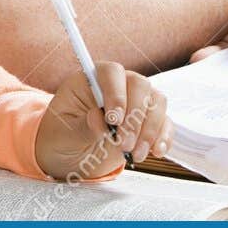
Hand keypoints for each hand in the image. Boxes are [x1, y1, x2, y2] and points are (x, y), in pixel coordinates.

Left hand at [34, 61, 170, 179]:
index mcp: (90, 79)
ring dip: (150, 130)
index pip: (110, 72)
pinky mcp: (148, 120)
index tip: (113, 120)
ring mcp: (135, 101)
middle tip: (123, 143)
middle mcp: (116, 85)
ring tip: (134, 154)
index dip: (116, 93)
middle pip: (139, 84)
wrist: (71, 155)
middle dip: (135, 116)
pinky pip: (165, 121)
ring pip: (156, 101)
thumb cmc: (62, 137)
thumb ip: (81, 127)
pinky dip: (163, 137)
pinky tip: (155, 152)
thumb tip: (99, 121)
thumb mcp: (63, 134)